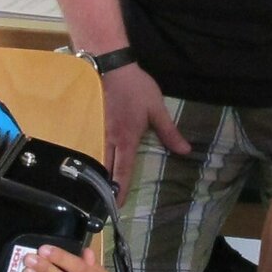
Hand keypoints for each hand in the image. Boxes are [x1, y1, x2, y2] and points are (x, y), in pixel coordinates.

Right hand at [101, 62, 189, 200]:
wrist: (111, 67)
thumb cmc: (135, 88)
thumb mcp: (156, 109)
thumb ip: (169, 132)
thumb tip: (185, 151)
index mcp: (127, 139)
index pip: (123, 169)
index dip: (121, 188)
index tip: (117, 205)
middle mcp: (109, 139)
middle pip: (104, 168)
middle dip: (103, 187)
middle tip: (102, 204)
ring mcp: (98, 131)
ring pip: (94, 158)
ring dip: (94, 175)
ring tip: (93, 191)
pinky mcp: (92, 123)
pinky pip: (90, 145)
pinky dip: (89, 158)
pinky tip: (86, 165)